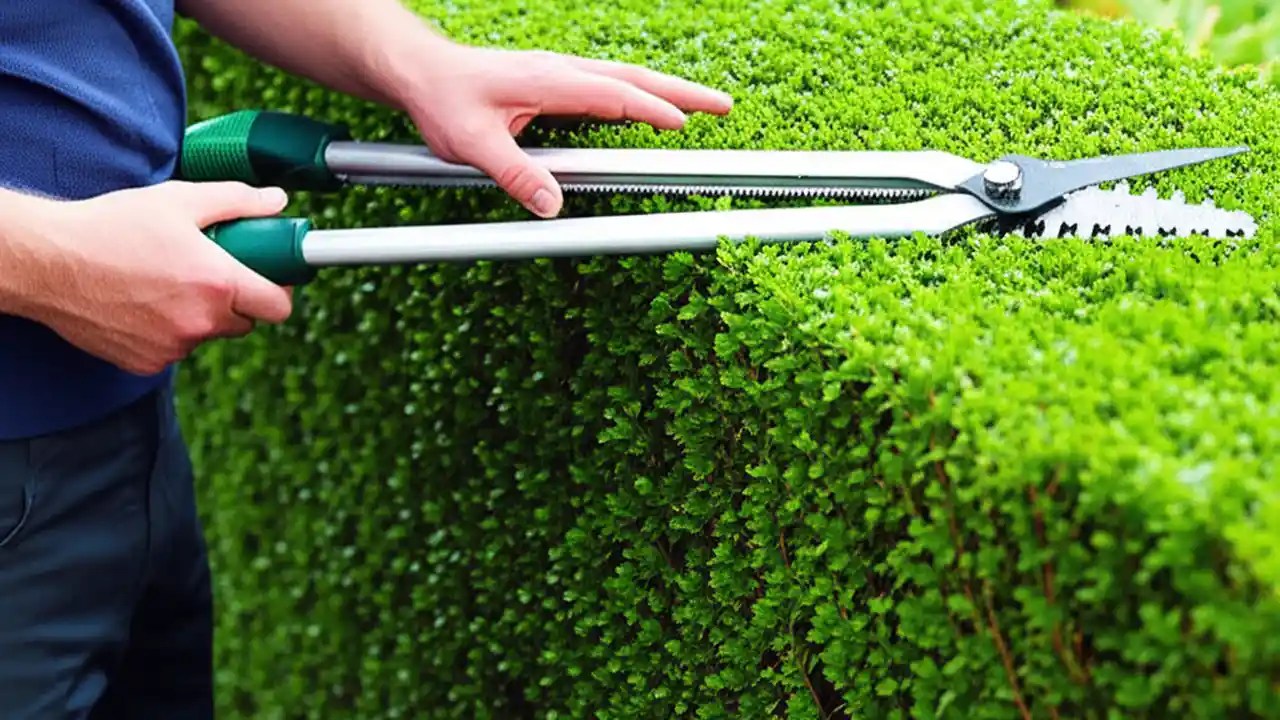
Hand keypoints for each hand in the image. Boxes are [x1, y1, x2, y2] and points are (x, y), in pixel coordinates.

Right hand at [11, 181, 293, 374]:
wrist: (47, 262)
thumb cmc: (111, 226)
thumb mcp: (179, 201)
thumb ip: (237, 201)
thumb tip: (277, 202)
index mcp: (218, 284)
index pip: (279, 307)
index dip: (281, 291)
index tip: (272, 276)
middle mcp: (200, 322)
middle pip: (245, 321)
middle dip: (238, 299)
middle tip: (213, 270)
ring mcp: (172, 347)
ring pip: (208, 334)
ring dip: (201, 314)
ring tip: (168, 280)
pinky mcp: (146, 362)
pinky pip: (174, 348)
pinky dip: (168, 330)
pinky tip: (143, 301)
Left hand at [398, 42, 733, 217]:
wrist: (419, 71)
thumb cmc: (442, 102)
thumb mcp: (471, 145)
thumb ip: (513, 175)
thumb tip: (552, 207)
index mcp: (547, 81)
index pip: (612, 93)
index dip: (649, 109)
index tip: (684, 124)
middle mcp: (560, 71)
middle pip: (634, 78)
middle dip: (683, 92)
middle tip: (725, 106)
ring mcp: (559, 73)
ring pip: (625, 77)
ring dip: (666, 90)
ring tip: (703, 107)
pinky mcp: (554, 81)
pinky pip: (609, 84)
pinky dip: (640, 93)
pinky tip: (649, 108)